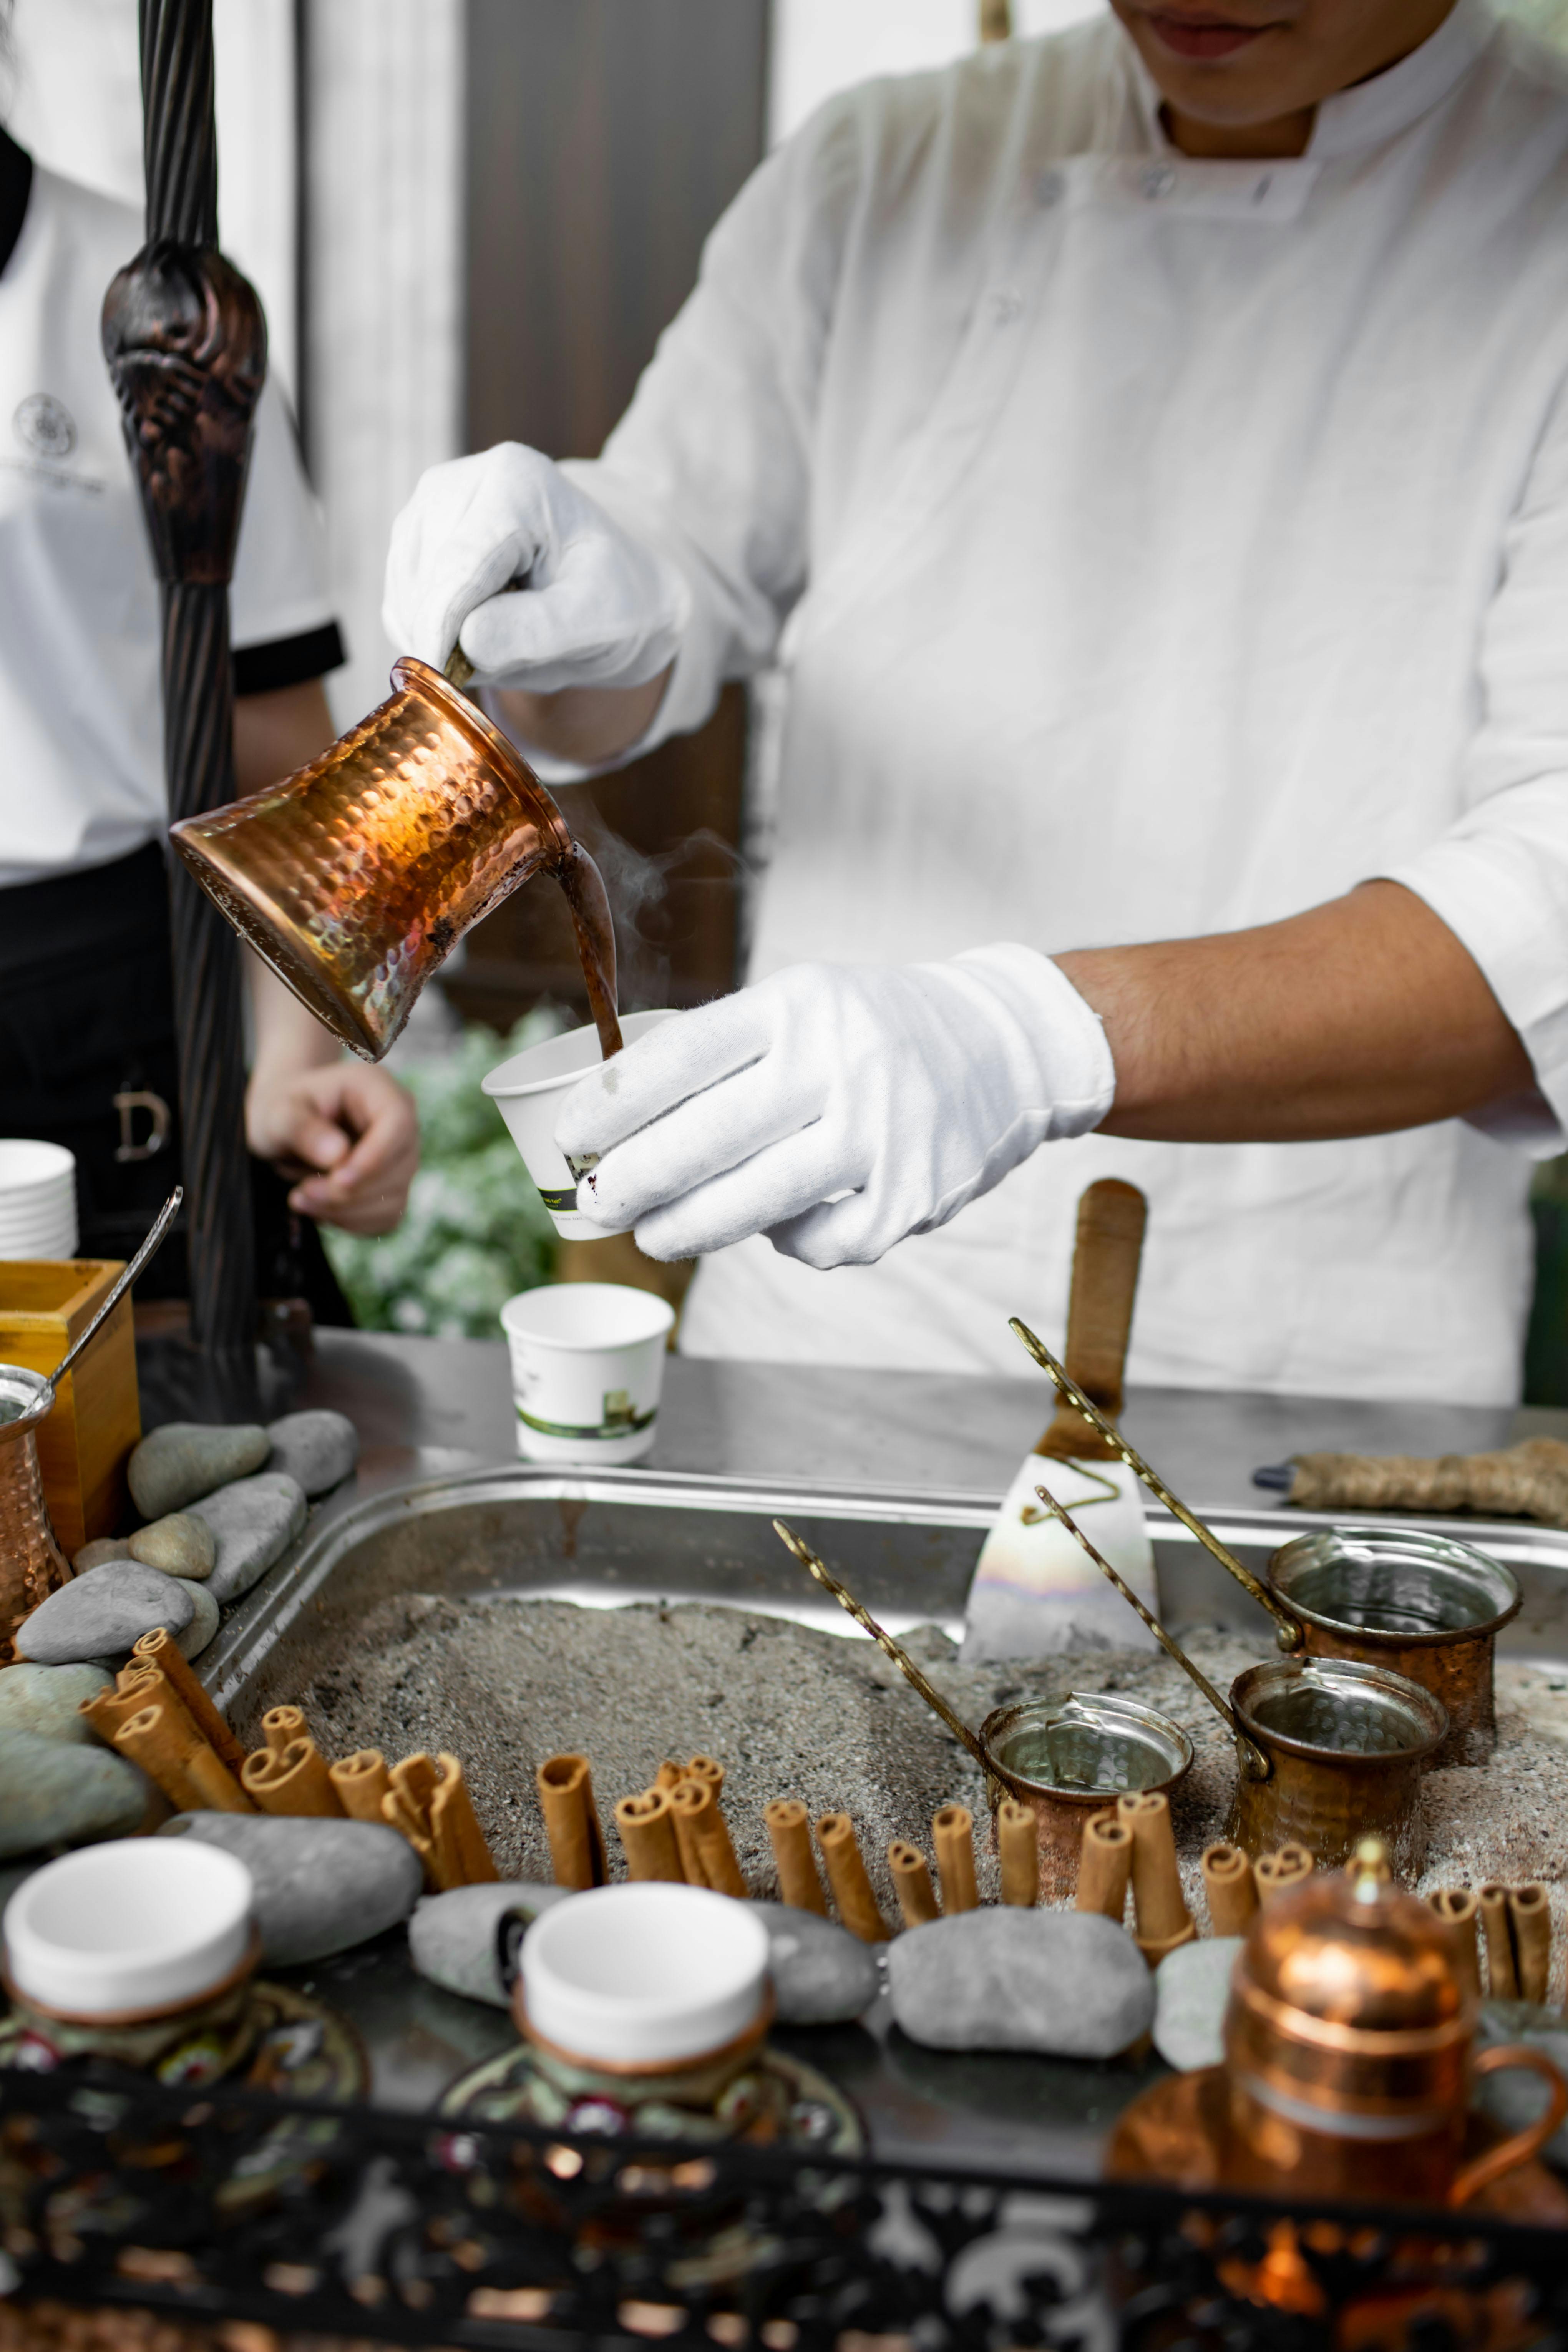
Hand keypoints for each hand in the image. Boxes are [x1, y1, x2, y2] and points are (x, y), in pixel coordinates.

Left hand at [245, 1061, 419, 1236]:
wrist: (285, 1124)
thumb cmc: (283, 1110)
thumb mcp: (279, 1113)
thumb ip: (303, 1129)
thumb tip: (338, 1156)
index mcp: (377, 1089)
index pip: (398, 1124)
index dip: (376, 1157)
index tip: (339, 1181)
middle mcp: (399, 1122)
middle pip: (399, 1166)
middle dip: (351, 1191)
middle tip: (302, 1193)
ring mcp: (400, 1157)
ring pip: (394, 1197)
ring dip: (347, 1210)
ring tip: (301, 1199)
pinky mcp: (393, 1187)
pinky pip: (386, 1216)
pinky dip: (351, 1221)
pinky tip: (320, 1208)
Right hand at [382, 441, 688, 692]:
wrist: (614, 579)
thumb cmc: (614, 597)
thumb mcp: (599, 618)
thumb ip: (537, 629)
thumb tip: (466, 641)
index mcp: (514, 483)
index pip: (458, 568)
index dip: (442, 632)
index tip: (439, 681)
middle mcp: (457, 482)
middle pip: (426, 586)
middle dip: (455, 639)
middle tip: (519, 654)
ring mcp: (426, 507)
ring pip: (405, 600)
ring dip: (445, 641)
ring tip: (510, 636)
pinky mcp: (412, 540)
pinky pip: (401, 608)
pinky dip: (433, 636)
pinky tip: (484, 630)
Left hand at [555, 947, 1114, 1266]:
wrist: (1006, 1048)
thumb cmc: (876, 1030)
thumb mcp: (806, 1003)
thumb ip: (729, 1052)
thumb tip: (624, 1124)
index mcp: (799, 1003)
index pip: (682, 1055)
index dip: (613, 1104)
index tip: (569, 1135)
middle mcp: (840, 1062)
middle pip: (706, 1138)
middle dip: (633, 1180)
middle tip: (596, 1201)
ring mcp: (881, 1134)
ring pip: (753, 1203)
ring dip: (686, 1229)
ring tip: (651, 1235)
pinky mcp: (911, 1198)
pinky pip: (818, 1241)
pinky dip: (785, 1241)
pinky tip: (774, 1225)